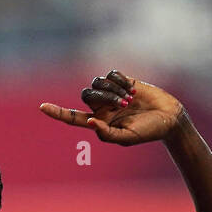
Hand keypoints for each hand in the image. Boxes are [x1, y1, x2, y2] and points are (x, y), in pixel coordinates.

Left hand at [40, 70, 185, 144]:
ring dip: (113, 89)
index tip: (42, 107)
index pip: (73, 118)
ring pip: (97, 82)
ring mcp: (112, 93)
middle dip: (104, 97)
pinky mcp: (123, 80)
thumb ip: (107, 133)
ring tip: (131, 98)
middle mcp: (102, 107)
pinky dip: (121, 80)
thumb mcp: (127, 137)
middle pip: (86, 94)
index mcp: (100, 122)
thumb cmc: (149, 132)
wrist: (170, 118)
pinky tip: (134, 89)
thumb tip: (88, 122)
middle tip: (124, 103)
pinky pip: (111, 74)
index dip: (58, 112)